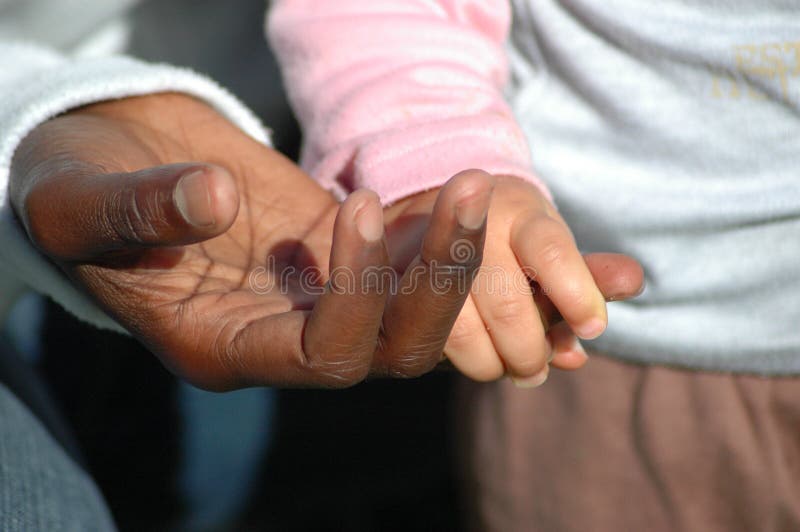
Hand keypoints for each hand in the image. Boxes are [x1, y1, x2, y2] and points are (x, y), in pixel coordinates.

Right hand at [9, 94, 492, 388]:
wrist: (103, 160)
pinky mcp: (331, 253)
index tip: (360, 204)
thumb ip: (137, 208)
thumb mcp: (77, 199)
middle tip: (470, 193)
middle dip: (440, 283)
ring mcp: (312, 297)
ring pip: (413, 318)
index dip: (356, 294)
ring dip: (454, 257)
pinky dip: (437, 238)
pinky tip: (457, 189)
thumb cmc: (73, 189)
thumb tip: (214, 197)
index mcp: (221, 346)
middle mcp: (279, 336)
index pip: (320, 360)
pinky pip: (406, 269)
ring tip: (478, 183)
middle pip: (392, 353)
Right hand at [384, 173, 643, 384]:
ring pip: (463, 331)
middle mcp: (470, 227)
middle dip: (529, 350)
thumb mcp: (549, 246)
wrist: (432, 208)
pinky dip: (461, 361)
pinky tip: (480, 360)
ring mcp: (426, 256)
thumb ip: (586, 270)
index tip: (593, 329)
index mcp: (518, 212)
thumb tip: (631, 282)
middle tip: (538, 372)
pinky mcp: (396, 285)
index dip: (575, 294)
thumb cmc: (507, 240)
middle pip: (506, 304)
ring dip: (494, 363)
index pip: (549, 251)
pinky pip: (430, 340)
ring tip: (509, 369)